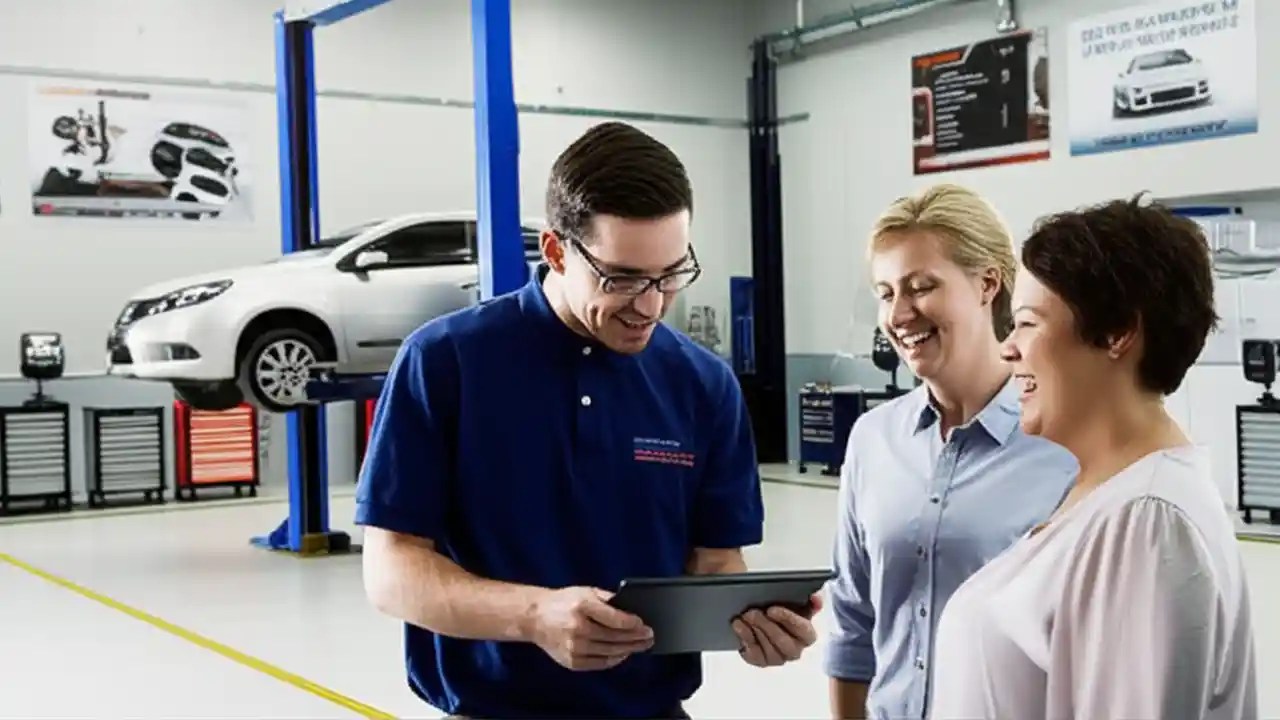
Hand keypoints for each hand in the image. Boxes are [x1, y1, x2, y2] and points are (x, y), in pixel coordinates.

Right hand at [530, 586, 653, 670]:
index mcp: (582, 606)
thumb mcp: (585, 591)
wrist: (535, 617)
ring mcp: (574, 647)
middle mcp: (578, 628)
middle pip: (615, 637)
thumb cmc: (564, 602)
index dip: (633, 624)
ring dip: (629, 650)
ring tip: (641, 646)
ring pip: (610, 652)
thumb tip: (631, 611)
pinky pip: (599, 663)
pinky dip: (614, 660)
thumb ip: (607, 599)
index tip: (644, 624)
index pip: (615, 619)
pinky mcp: (571, 661)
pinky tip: (623, 654)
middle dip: (636, 638)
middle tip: (650, 637)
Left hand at [732, 592, 821, 666]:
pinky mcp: (760, 661)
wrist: (760, 613)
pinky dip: (744, 637)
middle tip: (753, 612)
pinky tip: (738, 624)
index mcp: (807, 635)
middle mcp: (795, 651)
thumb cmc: (781, 608)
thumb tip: (817, 598)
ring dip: (755, 631)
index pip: (804, 631)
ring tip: (745, 615)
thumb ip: (809, 600)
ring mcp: (777, 658)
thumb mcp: (795, 601)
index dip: (789, 620)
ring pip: (768, 649)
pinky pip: (753, 653)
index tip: (772, 609)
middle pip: (783, 643)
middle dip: (767, 626)